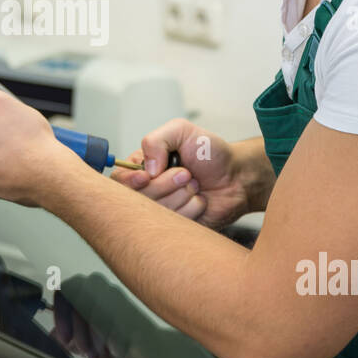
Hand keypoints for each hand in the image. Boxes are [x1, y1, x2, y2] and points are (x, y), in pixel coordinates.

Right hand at [109, 119, 249, 228]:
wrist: (238, 176)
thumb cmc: (210, 153)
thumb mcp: (182, 131)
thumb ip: (155, 140)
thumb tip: (146, 168)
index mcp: (143, 167)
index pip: (120, 180)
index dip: (130, 182)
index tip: (146, 177)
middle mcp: (149, 190)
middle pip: (137, 199)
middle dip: (165, 185)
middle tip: (186, 173)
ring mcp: (162, 210)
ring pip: (157, 212)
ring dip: (182, 195)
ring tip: (195, 184)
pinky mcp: (177, 227)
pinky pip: (176, 223)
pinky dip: (192, 208)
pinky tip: (200, 200)